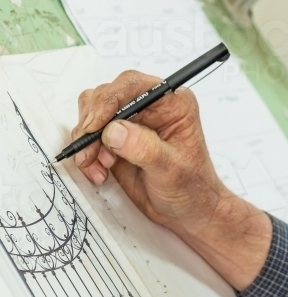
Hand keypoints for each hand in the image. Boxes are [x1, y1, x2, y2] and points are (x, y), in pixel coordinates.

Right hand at [72, 70, 271, 289]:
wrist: (188, 211)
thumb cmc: (191, 188)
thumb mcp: (171, 169)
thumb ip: (143, 147)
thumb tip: (113, 130)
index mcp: (172, 102)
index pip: (132, 86)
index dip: (107, 103)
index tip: (93, 128)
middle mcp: (150, 106)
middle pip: (106, 96)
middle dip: (92, 125)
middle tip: (91, 154)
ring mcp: (131, 121)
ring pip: (92, 113)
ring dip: (87, 141)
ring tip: (99, 167)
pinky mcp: (117, 138)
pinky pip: (89, 136)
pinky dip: (86, 153)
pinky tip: (98, 172)